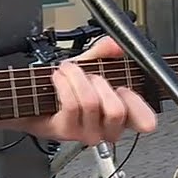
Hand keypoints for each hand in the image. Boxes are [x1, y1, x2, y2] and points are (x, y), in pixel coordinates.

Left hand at [13, 37, 157, 144]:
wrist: (34, 100)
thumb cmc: (65, 88)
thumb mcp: (88, 66)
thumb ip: (103, 52)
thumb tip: (116, 44)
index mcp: (120, 115)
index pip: (144, 120)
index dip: (138, 104)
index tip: (123, 88)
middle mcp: (107, 129)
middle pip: (116, 110)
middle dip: (99, 82)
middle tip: (87, 75)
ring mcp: (87, 132)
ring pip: (91, 103)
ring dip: (76, 78)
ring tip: (67, 71)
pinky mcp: (66, 131)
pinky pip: (71, 104)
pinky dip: (64, 84)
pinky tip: (58, 78)